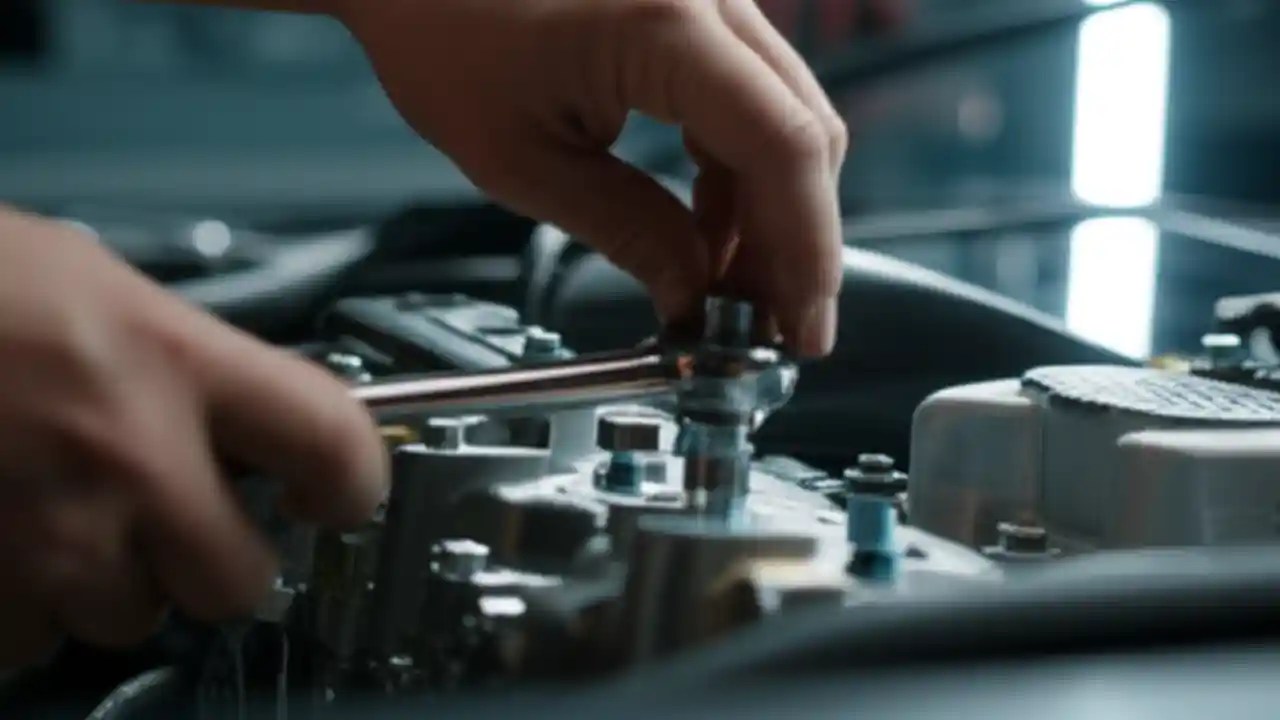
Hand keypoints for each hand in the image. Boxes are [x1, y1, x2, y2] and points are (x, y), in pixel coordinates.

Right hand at [0, 208, 386, 667]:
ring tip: (52, 510)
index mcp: (165, 357)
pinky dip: (19, 607)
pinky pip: (29, 642)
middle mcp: (122, 455)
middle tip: (180, 523)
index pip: (332, 438)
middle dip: (217, 563)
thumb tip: (241, 417)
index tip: (340, 497)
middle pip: (240, 581)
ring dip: (105, 584)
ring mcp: (44, 534)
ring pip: (128, 619)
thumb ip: (178, 362)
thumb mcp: (90, 286)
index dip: (355, 482)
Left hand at [337, 0, 846, 355]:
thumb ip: (626, 231)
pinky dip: (739, 175)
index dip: (807, 250)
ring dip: (770, 215)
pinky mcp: (700, 10)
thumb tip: (693, 298)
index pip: (782, 147)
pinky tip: (711, 232)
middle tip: (772, 326)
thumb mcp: (523, 161)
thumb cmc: (438, 30)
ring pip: (787, 121)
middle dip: (795, 244)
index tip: (804, 326)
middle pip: (803, 135)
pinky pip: (751, 101)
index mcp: (664, 25)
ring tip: (730, 291)